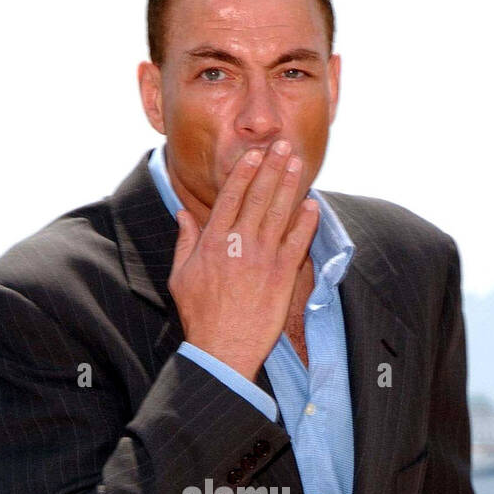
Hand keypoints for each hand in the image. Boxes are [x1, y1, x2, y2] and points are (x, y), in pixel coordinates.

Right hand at [167, 140, 318, 381]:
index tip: (254, 154)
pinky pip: (298, 241)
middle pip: (258, 196)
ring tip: (297, 163)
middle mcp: (238, 244)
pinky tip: (313, 204)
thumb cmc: (199, 316)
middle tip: (283, 145)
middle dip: (272, 167)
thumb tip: (183, 214)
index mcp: (212, 241)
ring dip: (290, 185)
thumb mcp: (180, 276)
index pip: (231, 197)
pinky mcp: (282, 276)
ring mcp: (262, 258)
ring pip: (279, 212)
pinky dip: (306, 222)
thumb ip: (184, 241)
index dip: (244, 172)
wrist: (222, 348)